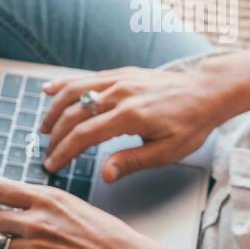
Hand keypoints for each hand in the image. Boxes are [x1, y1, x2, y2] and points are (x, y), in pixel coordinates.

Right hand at [39, 66, 231, 181]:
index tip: (52, 165)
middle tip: (47, 153)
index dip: (63, 152)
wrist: (207, 92)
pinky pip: (86, 78)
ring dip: (53, 109)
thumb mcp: (167, 152)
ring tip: (42, 128)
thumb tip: (105, 174)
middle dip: (54, 136)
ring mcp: (120, 80)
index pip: (84, 135)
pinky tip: (50, 91)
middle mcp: (120, 94)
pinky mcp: (122, 73)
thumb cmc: (191, 124)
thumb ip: (132, 161)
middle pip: (73, 114)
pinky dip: (65, 85)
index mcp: (130, 116)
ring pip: (74, 91)